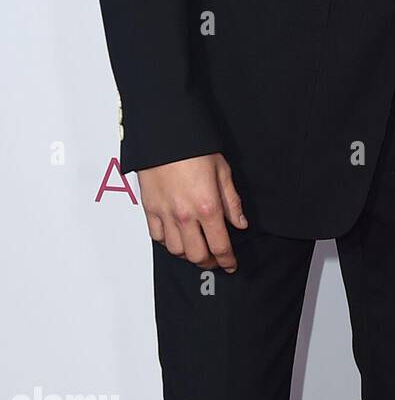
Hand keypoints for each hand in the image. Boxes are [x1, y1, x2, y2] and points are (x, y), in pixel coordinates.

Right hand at [138, 153, 247, 271]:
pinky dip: (168, 243)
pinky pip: (158, 238)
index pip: (220, 245)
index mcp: (207, 206)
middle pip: (197, 255)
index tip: (231, 264)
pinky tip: (177, 237)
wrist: (165, 135)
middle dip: (209, 262)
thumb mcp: (222, 171)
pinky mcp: (150, 210)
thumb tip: (239, 223)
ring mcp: (165, 214)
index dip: (227, 260)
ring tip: (197, 249)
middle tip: (216, 260)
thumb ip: (232, 201)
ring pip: (176, 251)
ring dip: (188, 255)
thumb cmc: (195, 148)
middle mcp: (185, 215)